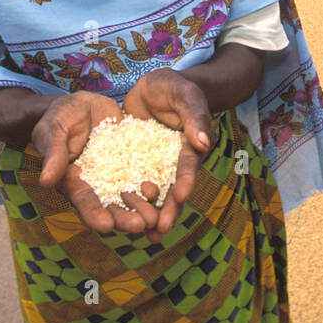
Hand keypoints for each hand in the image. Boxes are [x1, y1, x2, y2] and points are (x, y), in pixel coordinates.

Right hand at [32, 91, 162, 235]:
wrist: (81, 104)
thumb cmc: (59, 117)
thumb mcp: (54, 131)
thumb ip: (54, 155)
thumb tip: (46, 181)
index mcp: (73, 182)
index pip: (83, 201)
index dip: (93, 214)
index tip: (106, 225)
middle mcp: (97, 184)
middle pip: (110, 205)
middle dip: (125, 218)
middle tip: (140, 225)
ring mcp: (116, 174)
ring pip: (131, 195)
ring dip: (143, 208)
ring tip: (157, 217)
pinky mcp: (132, 162)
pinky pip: (145, 175)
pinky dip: (156, 185)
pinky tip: (169, 193)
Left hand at [120, 68, 214, 233]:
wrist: (153, 87)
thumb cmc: (175, 88)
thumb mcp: (186, 95)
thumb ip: (195, 117)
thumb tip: (203, 142)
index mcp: (189, 147)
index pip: (189, 166)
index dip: (186, 181)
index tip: (181, 197)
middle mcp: (173, 163)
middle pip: (172, 189)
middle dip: (167, 209)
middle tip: (160, 229)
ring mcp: (153, 166)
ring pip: (153, 193)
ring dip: (149, 213)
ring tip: (143, 235)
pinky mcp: (134, 165)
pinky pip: (130, 185)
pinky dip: (127, 202)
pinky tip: (118, 218)